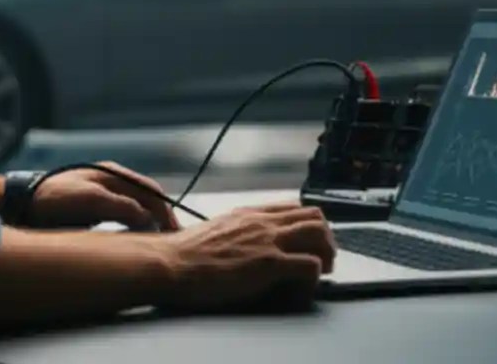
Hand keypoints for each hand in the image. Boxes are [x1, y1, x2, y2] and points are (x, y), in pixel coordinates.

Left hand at [28, 161, 180, 230]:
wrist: (20, 204)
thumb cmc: (53, 200)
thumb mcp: (90, 201)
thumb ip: (121, 206)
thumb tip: (149, 218)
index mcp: (112, 173)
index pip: (150, 191)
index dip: (165, 211)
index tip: (174, 232)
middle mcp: (110, 180)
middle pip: (145, 199)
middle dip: (160, 218)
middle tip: (170, 242)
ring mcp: (100, 193)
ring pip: (134, 208)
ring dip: (148, 224)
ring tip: (156, 244)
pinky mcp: (91, 208)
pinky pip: (120, 217)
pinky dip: (132, 228)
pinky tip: (133, 241)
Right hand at [158, 202, 334, 310]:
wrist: (170, 262)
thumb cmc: (184, 253)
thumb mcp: (216, 231)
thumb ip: (236, 233)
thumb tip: (245, 246)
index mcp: (249, 213)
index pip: (293, 207)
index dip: (307, 225)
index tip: (308, 242)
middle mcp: (263, 221)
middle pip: (313, 215)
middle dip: (324, 237)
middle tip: (321, 258)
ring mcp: (268, 241)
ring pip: (318, 233)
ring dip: (325, 253)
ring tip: (320, 272)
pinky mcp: (269, 264)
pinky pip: (310, 265)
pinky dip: (313, 278)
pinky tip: (301, 289)